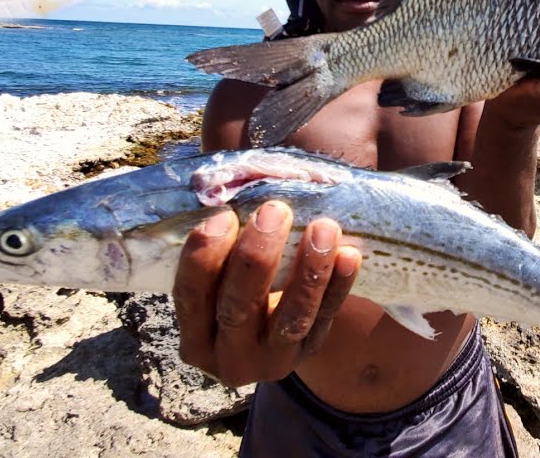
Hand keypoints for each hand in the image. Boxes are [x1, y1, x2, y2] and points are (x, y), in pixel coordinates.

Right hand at [171, 201, 362, 386]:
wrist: (274, 330)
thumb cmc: (237, 284)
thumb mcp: (220, 275)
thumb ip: (220, 239)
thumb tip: (229, 179)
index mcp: (195, 338)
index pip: (190, 296)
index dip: (204, 256)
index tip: (223, 215)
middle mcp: (228, 358)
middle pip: (237, 309)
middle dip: (256, 258)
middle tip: (275, 210)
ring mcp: (272, 361)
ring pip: (290, 319)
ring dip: (308, 271)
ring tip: (323, 228)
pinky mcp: (310, 352)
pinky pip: (327, 319)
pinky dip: (338, 286)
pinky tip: (348, 255)